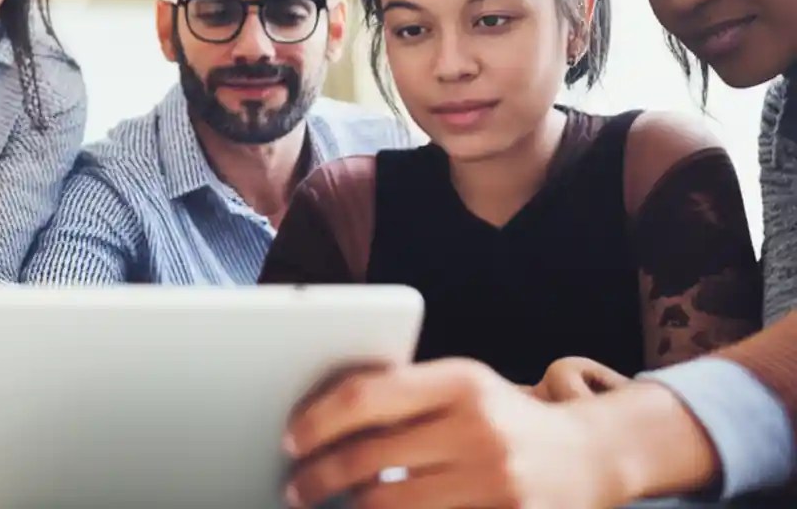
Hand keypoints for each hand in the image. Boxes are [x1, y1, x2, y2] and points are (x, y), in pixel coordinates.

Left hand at [284, 359, 631, 508]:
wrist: (589, 456)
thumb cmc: (501, 417)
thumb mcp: (461, 385)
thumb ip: (401, 392)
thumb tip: (315, 415)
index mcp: (461, 382)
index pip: (365, 397)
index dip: (315, 421)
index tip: (290, 438)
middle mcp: (479, 430)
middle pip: (367, 459)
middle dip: (318, 476)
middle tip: (295, 485)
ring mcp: (495, 483)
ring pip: (387, 506)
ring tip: (325, 505)